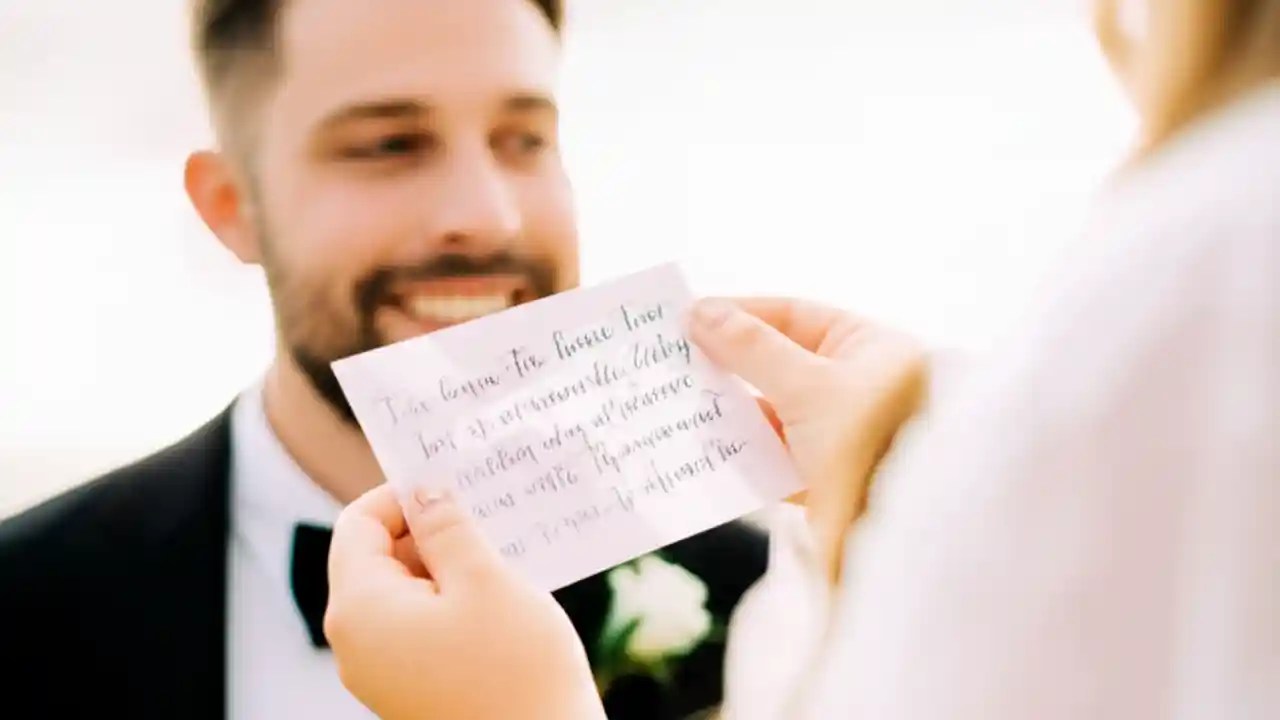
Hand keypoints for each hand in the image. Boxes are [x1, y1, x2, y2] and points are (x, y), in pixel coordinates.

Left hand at [325, 484, 605, 719]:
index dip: (402, 495)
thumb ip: (447, 527)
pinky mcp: (410, 689)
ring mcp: (381, 673)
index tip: (453, 483)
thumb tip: (423, 491)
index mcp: (359, 610)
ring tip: (500, 561)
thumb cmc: (517, 673)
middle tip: (487, 517)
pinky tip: (497, 600)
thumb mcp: (485, 580)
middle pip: (376, 559)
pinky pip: (418, 626)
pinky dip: (450, 602)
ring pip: (402, 592)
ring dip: (446, 566)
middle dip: (428, 531)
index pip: (357, 525)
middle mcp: (357, 644)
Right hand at [687, 298, 926, 580]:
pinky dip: (747, 456)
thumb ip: (751, 349)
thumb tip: (701, 313)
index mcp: (870, 347)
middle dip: (728, 368)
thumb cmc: (873, 441)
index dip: (739, 315)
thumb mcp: (806, 386)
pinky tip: (708, 454)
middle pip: (779, 365)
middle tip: (673, 366)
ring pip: (775, 414)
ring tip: (681, 410)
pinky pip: (779, 458)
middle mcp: (859, 385)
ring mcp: (844, 434)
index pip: (792, 315)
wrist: (910, 533)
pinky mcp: (830, 479)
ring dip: (733, 414)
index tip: (688, 320)